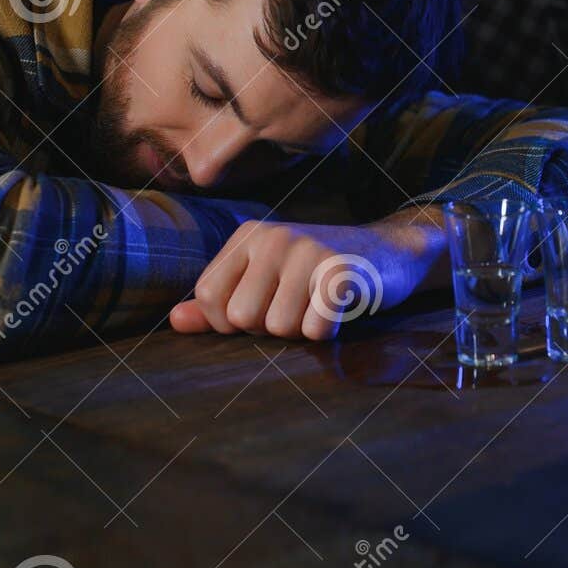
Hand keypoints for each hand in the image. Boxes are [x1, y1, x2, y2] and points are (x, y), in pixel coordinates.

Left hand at [169, 210, 447, 340]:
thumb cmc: (320, 274)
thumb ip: (221, 300)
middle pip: (242, 317)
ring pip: (279, 328)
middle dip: (269, 328)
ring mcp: (308, 250)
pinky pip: (315, 328)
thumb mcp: (267, 280)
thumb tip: (175, 320)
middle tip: (300, 307)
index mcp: (249, 236)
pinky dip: (328, 331)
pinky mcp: (341, 270)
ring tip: (320, 307)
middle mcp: (274, 237)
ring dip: (302, 330)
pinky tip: (341, 310)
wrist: (393, 251)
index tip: (262, 313)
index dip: (229, 323)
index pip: (210, 297)